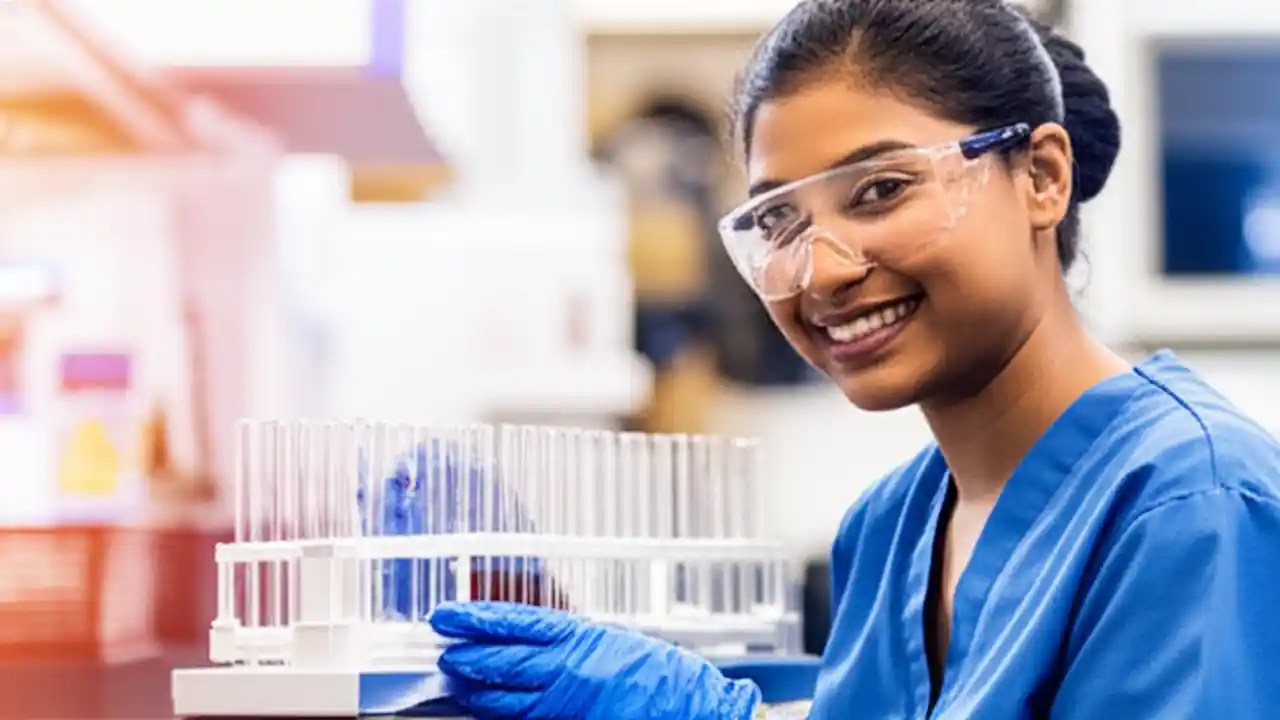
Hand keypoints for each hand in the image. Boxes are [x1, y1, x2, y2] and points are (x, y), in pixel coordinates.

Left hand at [430, 601, 761, 719]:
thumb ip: (569, 645)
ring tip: (455, 684)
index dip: (477, 619)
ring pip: (508, 699)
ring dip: (477, 691)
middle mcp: (570, 668)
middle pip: (504, 661)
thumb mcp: (611, 645)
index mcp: (580, 637)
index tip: (448, 615)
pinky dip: (502, 717)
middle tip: (442, 651)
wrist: (692, 709)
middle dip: (468, 656)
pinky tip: (485, 713)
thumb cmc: (658, 677)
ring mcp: (568, 702)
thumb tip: (526, 643)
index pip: (516, 623)